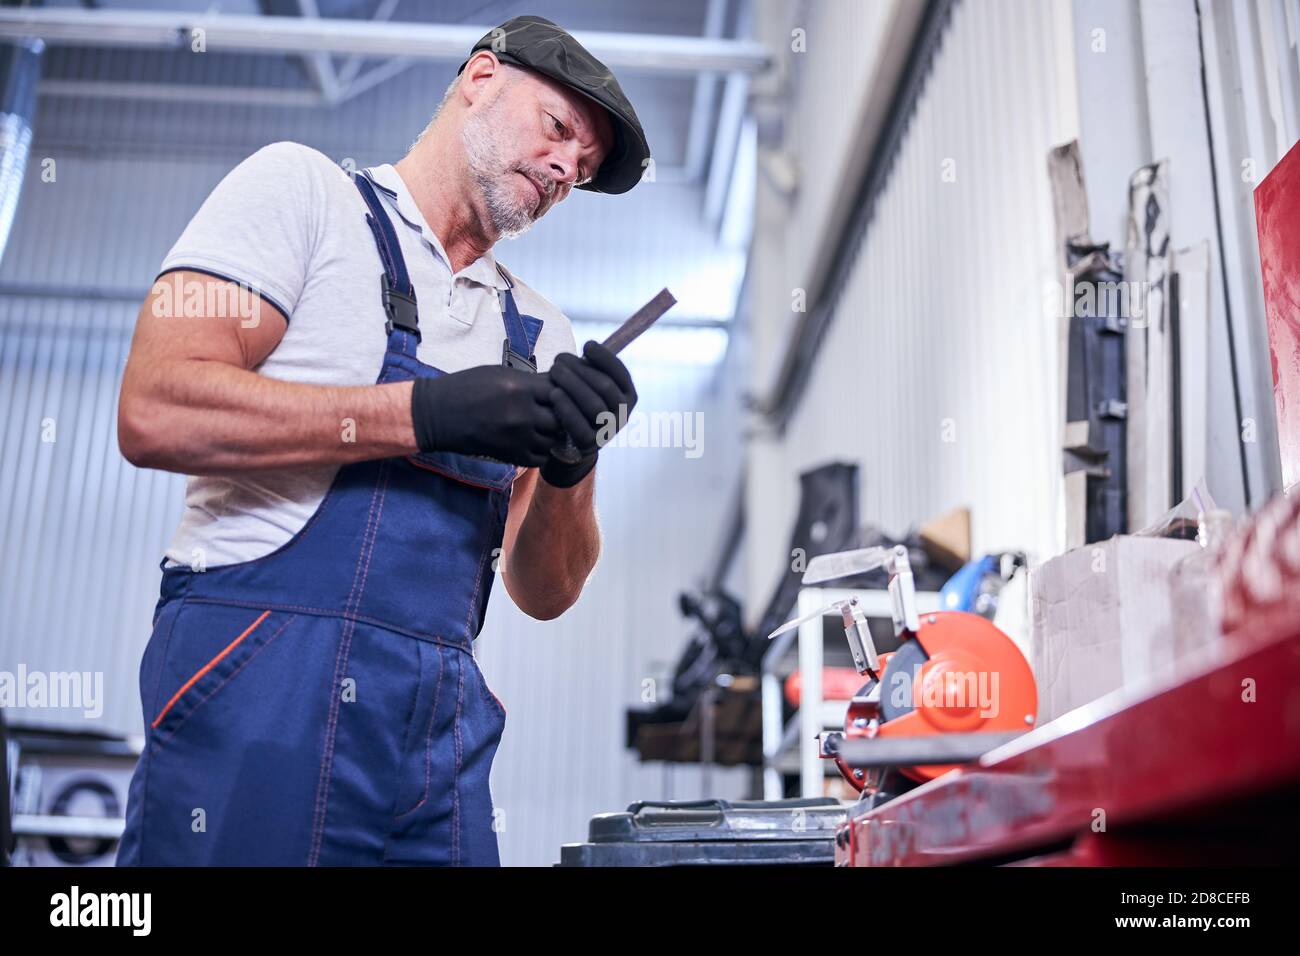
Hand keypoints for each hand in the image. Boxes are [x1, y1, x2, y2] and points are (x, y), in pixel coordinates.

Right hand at [410, 365, 560, 467]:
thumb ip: (530, 381)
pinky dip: (542, 451)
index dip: (562, 391)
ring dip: (552, 433)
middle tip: (553, 410)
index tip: (556, 392)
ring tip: (542, 426)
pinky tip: (534, 441)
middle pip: (561, 417)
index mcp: (520, 388)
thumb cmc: (466, 388)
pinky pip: (541, 457)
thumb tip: (558, 383)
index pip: (561, 390)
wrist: (438, 414)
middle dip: (560, 413)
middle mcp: (522, 414)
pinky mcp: (511, 455)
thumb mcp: (500, 373)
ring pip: (553, 439)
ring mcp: (518, 437)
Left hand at [540, 341, 637, 487]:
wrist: (570, 440)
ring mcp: (607, 431)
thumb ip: (592, 368)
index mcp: (628, 396)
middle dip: (581, 369)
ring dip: (572, 385)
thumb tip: (590, 346)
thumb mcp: (590, 383)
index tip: (587, 344)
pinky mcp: (589, 445)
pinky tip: (554, 394)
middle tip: (559, 358)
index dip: (605, 358)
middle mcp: (622, 414)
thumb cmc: (579, 401)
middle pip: (604, 387)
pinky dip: (566, 408)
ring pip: (594, 406)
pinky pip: (579, 426)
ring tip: (554, 371)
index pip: (621, 374)